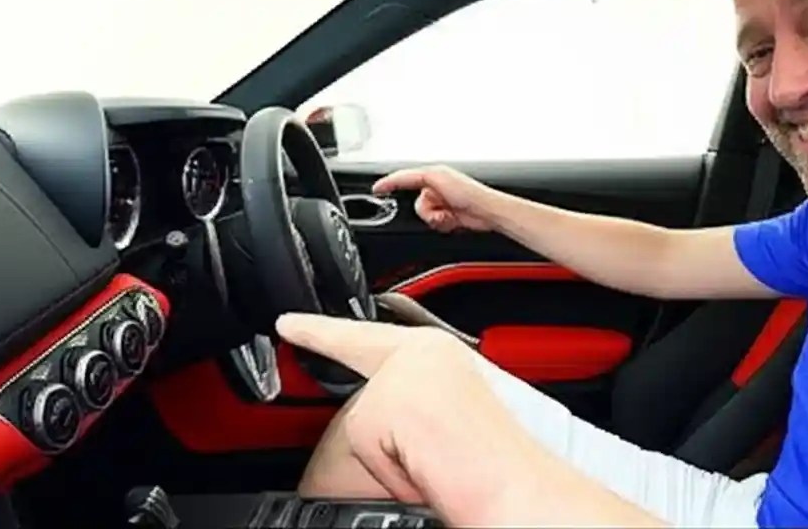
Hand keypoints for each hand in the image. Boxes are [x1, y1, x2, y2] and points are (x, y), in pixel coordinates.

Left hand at [275, 313, 663, 527]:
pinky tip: (424, 470)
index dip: (323, 330)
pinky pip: (362, 452)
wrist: (519, 483)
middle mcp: (421, 353)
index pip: (370, 336)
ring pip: (356, 432)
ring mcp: (403, 375)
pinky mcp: (387, 402)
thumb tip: (362, 437)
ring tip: (434, 472)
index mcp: (439, 355)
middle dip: (371, 449)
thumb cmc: (498, 466)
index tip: (288, 324)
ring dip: (385, 466)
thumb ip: (404, 412)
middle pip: (359, 407)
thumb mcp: (441, 426)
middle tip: (420, 470)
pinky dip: (387, 473)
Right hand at [371, 165, 498, 232]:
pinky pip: (435, 223)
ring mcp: (443, 202)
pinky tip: (454, 220)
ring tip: (450, 216)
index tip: (376, 189)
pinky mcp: (449, 215)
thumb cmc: (468, 192)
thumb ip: (416, 177)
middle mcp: (437, 187)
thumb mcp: (437, 178)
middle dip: (427, 211)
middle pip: (416, 203)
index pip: (404, 178)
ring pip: (425, 216)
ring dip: (436, 218)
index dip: (389, 183)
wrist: (485, 211)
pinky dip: (443, 224)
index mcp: (433, 174)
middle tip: (440, 212)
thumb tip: (401, 179)